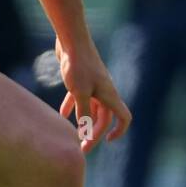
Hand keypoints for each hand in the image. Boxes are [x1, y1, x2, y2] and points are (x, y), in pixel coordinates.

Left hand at [55, 34, 131, 153]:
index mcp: (109, 95)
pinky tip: (61, 115)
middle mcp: (104, 91)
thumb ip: (84, 112)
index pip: (123, 118)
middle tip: (81, 148)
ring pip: (92, 109)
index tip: (107, 141)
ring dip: (84, 123)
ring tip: (73, 136)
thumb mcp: (80, 92)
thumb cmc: (77, 64)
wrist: (71, 39)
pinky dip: (72, 108)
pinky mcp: (81, 79)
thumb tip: (86, 131)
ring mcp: (93, 85)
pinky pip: (79, 98)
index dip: (119, 131)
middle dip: (94, 133)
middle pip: (104, 118)